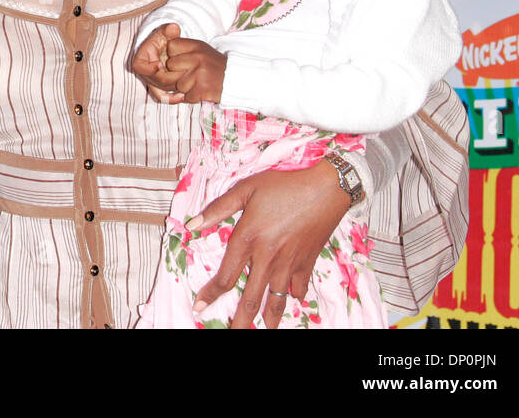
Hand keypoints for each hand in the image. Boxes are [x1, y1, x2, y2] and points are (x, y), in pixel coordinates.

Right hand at [132, 23, 183, 102]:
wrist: (167, 48)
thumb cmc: (164, 39)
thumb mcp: (165, 32)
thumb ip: (168, 30)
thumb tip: (173, 28)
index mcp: (141, 58)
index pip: (139, 66)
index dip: (148, 68)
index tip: (160, 65)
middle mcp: (144, 72)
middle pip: (153, 80)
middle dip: (167, 78)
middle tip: (181, 74)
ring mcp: (151, 81)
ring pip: (160, 90)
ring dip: (172, 88)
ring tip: (186, 84)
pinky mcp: (159, 88)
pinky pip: (163, 97)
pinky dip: (172, 99)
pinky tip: (182, 97)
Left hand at [162, 38, 225, 103]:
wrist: (237, 80)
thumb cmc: (215, 66)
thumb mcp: (202, 51)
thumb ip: (184, 50)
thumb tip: (162, 57)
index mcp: (197, 46)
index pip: (171, 46)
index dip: (173, 55)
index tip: (183, 60)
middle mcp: (198, 57)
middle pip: (171, 65)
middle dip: (178, 73)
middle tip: (192, 74)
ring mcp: (200, 73)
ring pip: (178, 84)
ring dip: (187, 88)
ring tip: (200, 83)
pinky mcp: (203, 89)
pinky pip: (187, 97)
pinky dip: (193, 97)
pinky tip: (203, 91)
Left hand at [188, 160, 350, 328]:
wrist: (326, 188)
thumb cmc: (284, 185)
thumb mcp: (246, 189)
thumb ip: (218, 208)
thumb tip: (192, 224)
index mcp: (248, 239)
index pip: (225, 276)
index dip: (210, 295)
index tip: (199, 308)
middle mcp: (267, 257)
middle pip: (251, 298)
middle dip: (240, 320)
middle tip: (233, 333)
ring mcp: (289, 263)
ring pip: (276, 300)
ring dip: (269, 318)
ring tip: (263, 330)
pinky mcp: (308, 263)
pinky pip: (299, 288)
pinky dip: (294, 297)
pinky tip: (290, 300)